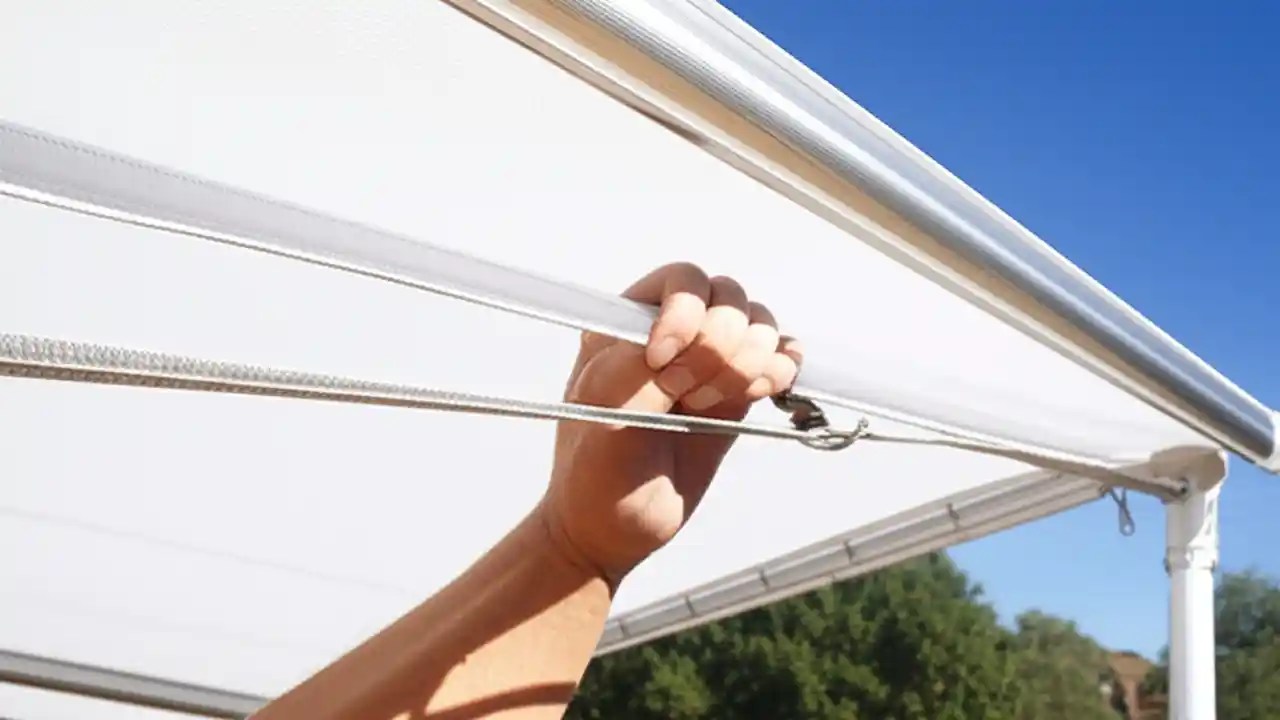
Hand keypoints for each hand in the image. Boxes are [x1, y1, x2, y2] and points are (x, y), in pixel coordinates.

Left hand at [539, 262, 802, 586]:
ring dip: (748, 362)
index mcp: (626, 325)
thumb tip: (675, 350)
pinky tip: (756, 397)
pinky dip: (780, 372)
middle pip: (729, 297)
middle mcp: (673, 333)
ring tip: (712, 403)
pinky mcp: (737, 392)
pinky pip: (780, 359)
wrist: (615, 528)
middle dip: (720, 346)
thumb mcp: (599, 423)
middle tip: (686, 395)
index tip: (665, 364)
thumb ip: (634, 375)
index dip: (686, 314)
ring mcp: (708, 362)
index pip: (680, 281)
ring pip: (759, 324)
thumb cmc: (593, 476)